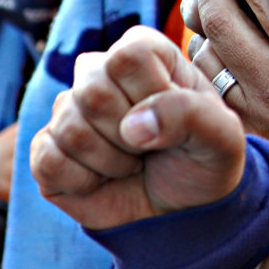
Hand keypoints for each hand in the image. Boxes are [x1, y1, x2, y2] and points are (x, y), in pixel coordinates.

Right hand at [31, 25, 247, 231]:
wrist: (182, 213)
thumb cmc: (202, 164)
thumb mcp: (222, 138)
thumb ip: (190, 114)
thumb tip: (132, 127)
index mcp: (142, 54)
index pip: (128, 56)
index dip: (150, 94)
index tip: (171, 119)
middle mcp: (98, 74)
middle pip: (92, 91)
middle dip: (130, 135)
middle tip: (150, 148)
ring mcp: (67, 113)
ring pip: (70, 129)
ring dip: (112, 162)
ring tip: (131, 163)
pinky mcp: (46, 151)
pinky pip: (49, 160)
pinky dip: (84, 182)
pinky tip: (102, 179)